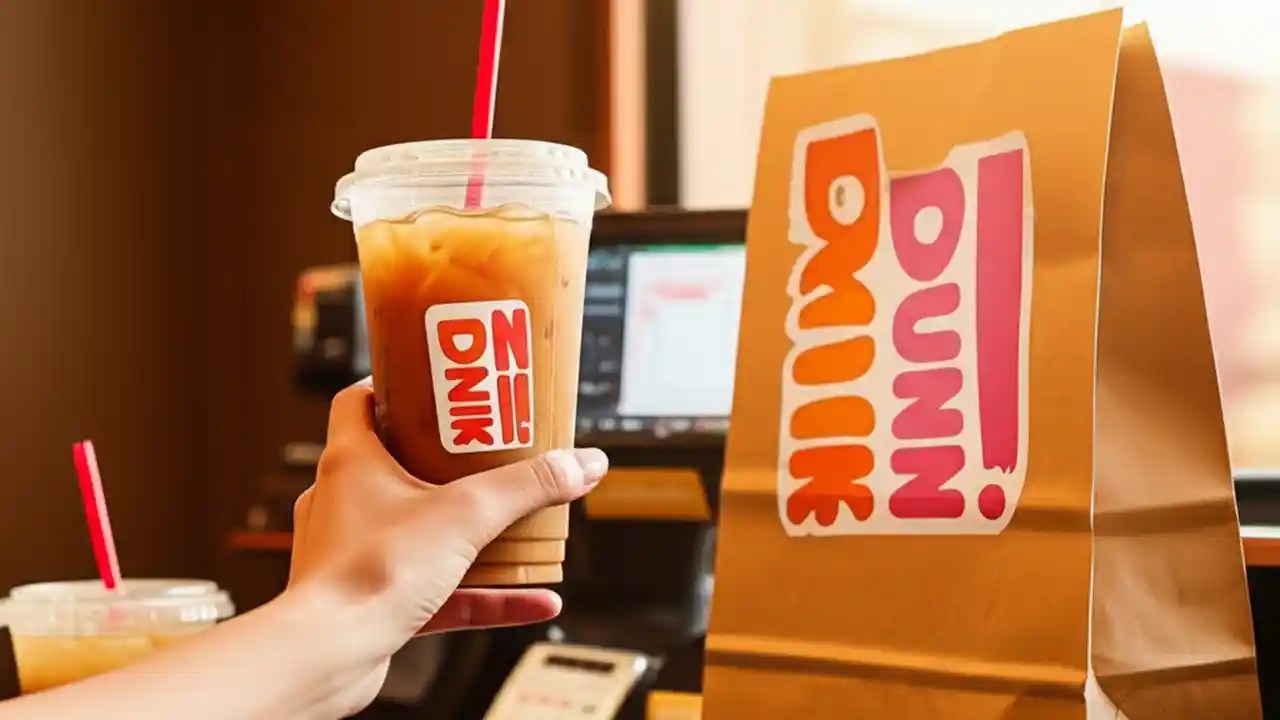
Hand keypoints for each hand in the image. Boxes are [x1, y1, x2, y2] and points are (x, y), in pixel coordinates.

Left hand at [284, 381, 607, 714]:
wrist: (329, 655)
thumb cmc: (367, 576)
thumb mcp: (466, 513)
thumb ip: (528, 487)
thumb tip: (581, 463)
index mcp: (352, 461)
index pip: (359, 400)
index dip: (398, 388)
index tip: (440, 386)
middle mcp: (345, 503)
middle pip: (401, 465)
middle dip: (454, 464)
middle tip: (495, 456)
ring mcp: (357, 553)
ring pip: (424, 531)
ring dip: (474, 533)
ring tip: (520, 528)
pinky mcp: (374, 601)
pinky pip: (439, 588)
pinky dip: (484, 593)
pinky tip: (533, 598)